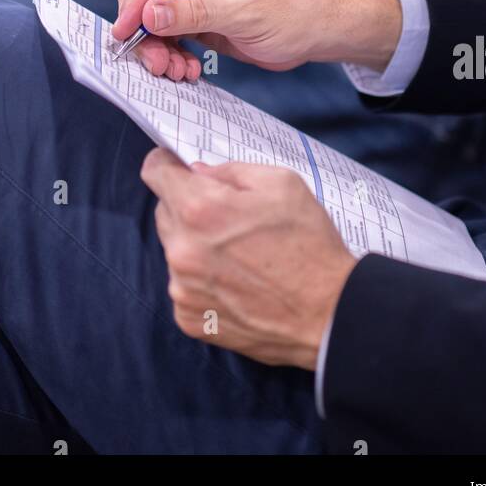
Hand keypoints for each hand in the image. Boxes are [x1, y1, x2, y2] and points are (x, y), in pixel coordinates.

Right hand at [112, 0, 340, 77]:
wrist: (318, 32)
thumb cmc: (294, 11)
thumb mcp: (246, 12)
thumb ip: (196, 11)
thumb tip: (149, 13)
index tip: (131, 27)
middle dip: (141, 28)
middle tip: (157, 62)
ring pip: (148, 18)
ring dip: (155, 48)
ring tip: (176, 72)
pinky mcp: (195, 19)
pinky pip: (165, 36)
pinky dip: (169, 55)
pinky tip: (187, 70)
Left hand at [141, 148, 355, 369]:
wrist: (329, 314)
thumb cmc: (310, 244)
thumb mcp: (281, 183)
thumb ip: (230, 170)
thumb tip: (198, 173)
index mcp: (201, 209)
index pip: (156, 173)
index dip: (168, 165)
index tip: (179, 169)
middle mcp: (183, 250)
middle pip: (165, 211)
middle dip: (189, 206)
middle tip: (228, 217)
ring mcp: (183, 289)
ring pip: (175, 250)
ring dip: (195, 245)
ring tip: (239, 256)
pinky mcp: (189, 320)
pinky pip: (183, 285)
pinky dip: (201, 280)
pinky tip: (236, 283)